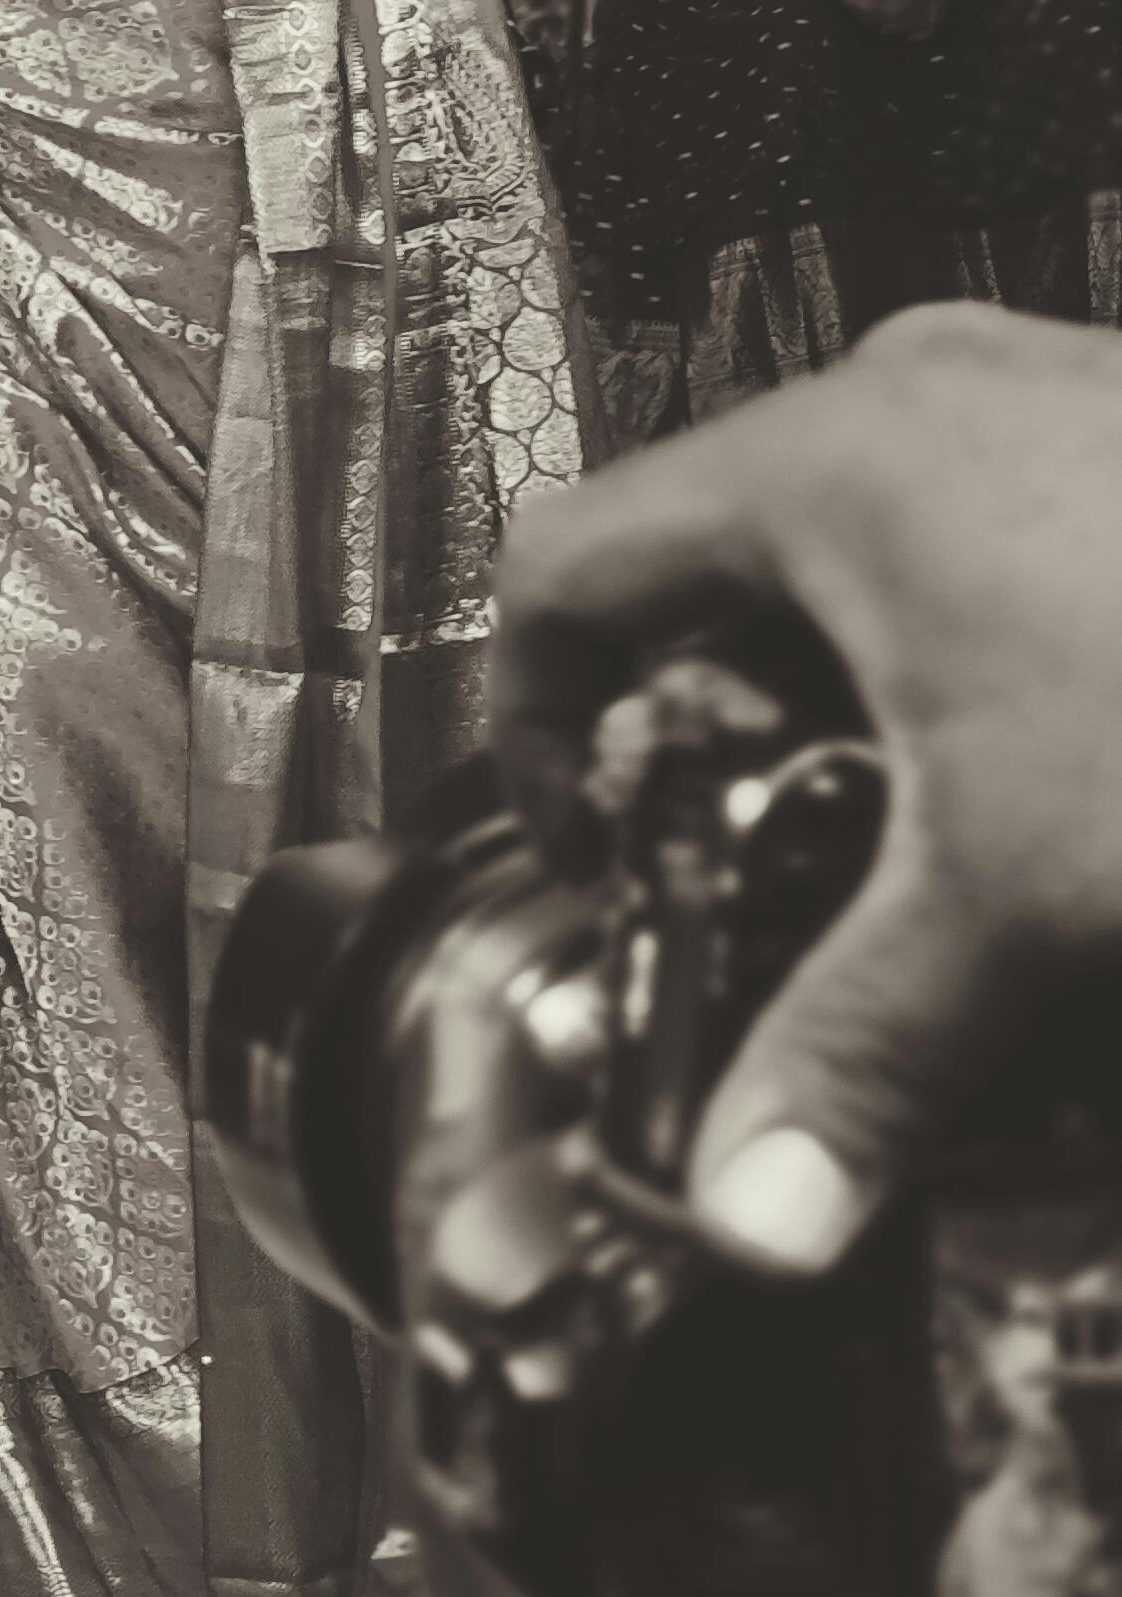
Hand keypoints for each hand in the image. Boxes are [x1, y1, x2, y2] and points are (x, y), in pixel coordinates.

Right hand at [492, 308, 1121, 1278]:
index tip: (586, 837)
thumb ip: (866, 1059)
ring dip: (863, 690)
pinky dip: (986, 652)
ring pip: (869, 544)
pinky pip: (997, 530)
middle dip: (720, 722)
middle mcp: (923, 395)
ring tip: (935, 832)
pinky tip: (1069, 771)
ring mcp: (1052, 394)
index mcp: (830, 464)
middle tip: (770, 861)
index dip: (530, 715)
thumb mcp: (1021, 903)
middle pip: (717, 551)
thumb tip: (754, 1202)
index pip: (567, 568)